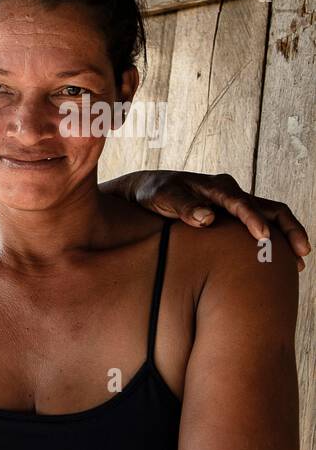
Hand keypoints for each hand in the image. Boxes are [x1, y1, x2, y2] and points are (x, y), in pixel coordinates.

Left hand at [108, 170, 309, 269]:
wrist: (148, 189)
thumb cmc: (155, 193)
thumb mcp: (163, 197)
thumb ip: (184, 206)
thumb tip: (207, 218)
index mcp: (216, 187)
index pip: (241, 203)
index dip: (253, 220)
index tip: (263, 237)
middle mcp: (231, 193)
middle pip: (270, 208)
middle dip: (288, 229)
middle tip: (302, 252)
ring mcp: (234, 204)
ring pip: (271, 217)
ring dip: (287, 236)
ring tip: (300, 262)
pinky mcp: (232, 215)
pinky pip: (261, 224)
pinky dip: (274, 239)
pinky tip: (280, 260)